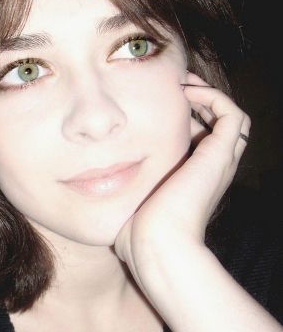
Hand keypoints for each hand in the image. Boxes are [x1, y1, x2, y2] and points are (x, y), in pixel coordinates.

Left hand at [115, 73, 250, 284]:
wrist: (157, 247)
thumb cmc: (138, 236)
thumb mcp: (131, 204)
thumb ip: (123, 189)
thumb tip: (99, 178)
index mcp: (193, 180)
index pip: (198, 140)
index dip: (182, 119)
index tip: (156, 104)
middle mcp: (211, 169)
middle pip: (217, 125)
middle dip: (197, 103)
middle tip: (172, 87)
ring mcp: (218, 162)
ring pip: (230, 117)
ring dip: (207, 95)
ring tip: (181, 84)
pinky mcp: (219, 155)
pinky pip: (231, 114)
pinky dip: (213, 97)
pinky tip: (185, 93)